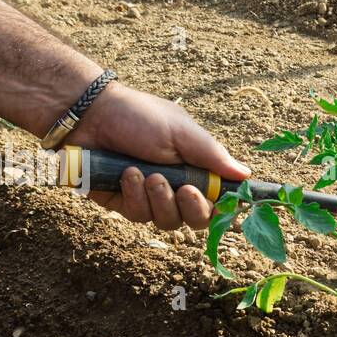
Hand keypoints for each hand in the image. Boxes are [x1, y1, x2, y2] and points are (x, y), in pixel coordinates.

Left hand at [66, 82, 250, 229]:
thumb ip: (213, 157)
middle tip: (184, 190)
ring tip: (145, 174)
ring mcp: (151, 197)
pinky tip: (126, 175)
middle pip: (198, 219)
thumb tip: (247, 175)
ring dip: (160, 199)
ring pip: (169, 221)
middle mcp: (177, 185)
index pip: (220, 198)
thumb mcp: (181, 132)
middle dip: (193, 208)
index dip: (224, 206)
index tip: (223, 203)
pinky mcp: (125, 204)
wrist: (89, 115)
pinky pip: (140, 215)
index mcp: (196, 167)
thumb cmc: (138, 116)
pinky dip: (135, 196)